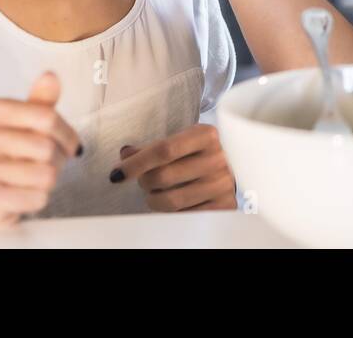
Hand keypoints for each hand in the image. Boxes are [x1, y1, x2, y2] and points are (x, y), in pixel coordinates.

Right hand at [0, 71, 80, 225]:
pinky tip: (23, 194)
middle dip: (57, 159)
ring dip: (48, 180)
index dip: (67, 134)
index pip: (47, 118)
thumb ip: (41, 102)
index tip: (68, 143)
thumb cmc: (10, 153)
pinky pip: (37, 197)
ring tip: (32, 178)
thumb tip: (50, 76)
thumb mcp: (26, 123)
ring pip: (45, 175)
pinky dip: (38, 198)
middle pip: (47, 147)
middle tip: (46, 163)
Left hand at [113, 123, 236, 211]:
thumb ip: (152, 147)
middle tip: (144, 180)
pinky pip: (184, 217)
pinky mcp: (224, 206)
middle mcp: (218, 158)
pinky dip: (171, 213)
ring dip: (154, 200)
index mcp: (206, 135)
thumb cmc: (200, 152)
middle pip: (163, 177)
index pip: (163, 150)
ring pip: (170, 201)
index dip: (136, 163)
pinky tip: (173, 203)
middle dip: (144, 181)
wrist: (236, 166)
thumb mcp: (181, 141)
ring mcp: (223, 184)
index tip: (117, 173)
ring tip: (156, 193)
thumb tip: (125, 154)